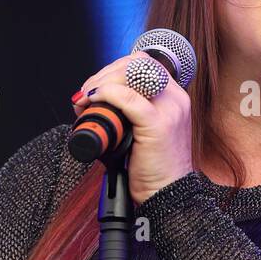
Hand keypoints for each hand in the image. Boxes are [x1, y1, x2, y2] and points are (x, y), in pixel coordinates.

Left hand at [71, 50, 193, 205]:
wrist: (167, 194)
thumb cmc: (153, 167)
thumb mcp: (144, 131)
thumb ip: (130, 111)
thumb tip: (97, 99)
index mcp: (174, 97)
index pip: (143, 64)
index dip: (114, 69)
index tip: (96, 86)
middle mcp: (175, 99)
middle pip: (135, 65)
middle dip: (104, 74)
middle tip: (85, 93)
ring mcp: (168, 110)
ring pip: (130, 75)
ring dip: (101, 82)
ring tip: (86, 100)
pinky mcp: (158, 124)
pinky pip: (127, 98)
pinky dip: (106, 95)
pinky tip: (93, 102)